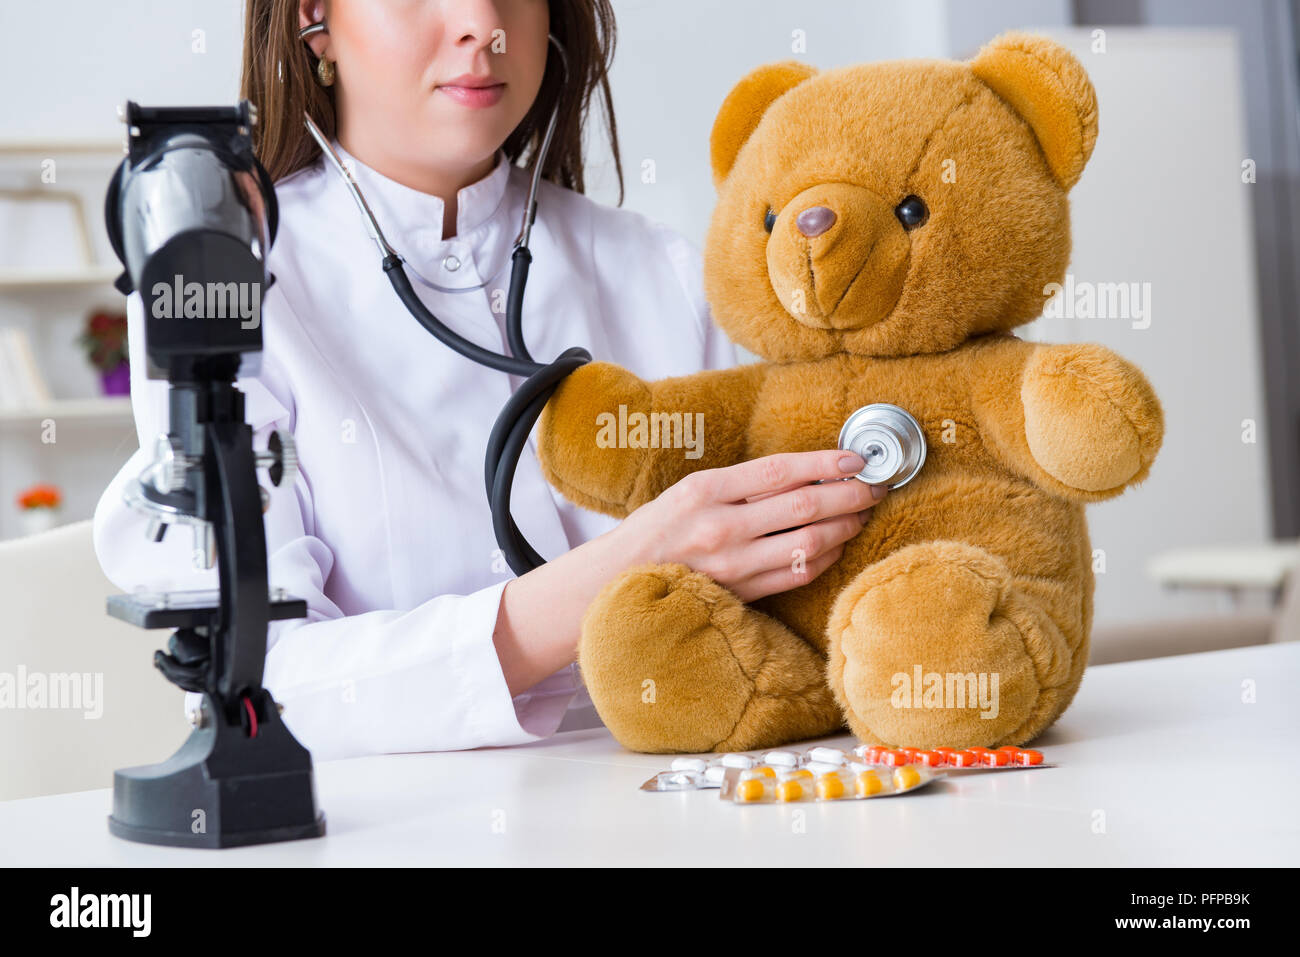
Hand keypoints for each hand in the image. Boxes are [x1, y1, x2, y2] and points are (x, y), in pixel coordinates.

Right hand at [612, 450, 887, 600]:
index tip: (855, 458)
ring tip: (861, 513)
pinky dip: (825, 557)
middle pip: (804, 507)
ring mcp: (733, 565)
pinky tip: (837, 544)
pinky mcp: (741, 594)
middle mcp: (720, 527)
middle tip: (874, 485)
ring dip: (845, 527)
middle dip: (849, 494)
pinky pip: (798, 575)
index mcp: (705, 491)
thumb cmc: (657, 529)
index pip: (780, 471)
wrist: (619, 580)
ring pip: (809, 544)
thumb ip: (741, 483)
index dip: (825, 463)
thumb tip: (803, 472)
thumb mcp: (689, 491)